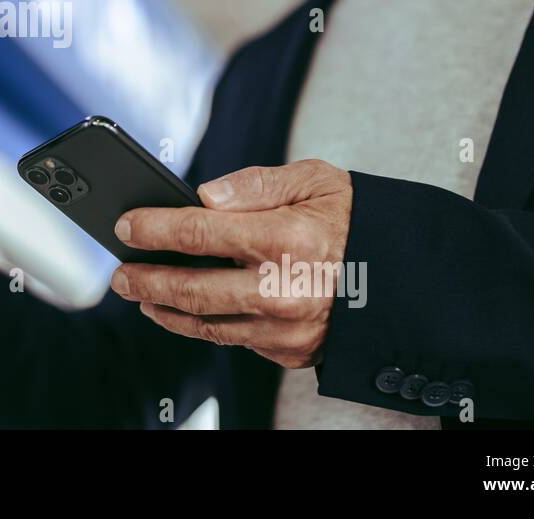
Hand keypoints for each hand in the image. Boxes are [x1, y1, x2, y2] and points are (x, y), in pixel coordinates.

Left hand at [110, 160, 352, 368]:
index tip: (125, 226)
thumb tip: (204, 196)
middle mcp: (282, 289)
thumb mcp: (317, 180)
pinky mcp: (291, 352)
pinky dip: (207, 325)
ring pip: (207, 326)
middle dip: (145, 281)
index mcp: (286, 238)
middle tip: (120, 274)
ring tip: (143, 295)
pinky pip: (236, 340)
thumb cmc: (361, 222)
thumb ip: (256, 185)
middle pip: (191, 290)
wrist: (412, 280)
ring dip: (166, 311)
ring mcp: (286, 328)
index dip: (153, 228)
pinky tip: (189, 310)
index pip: (198, 232)